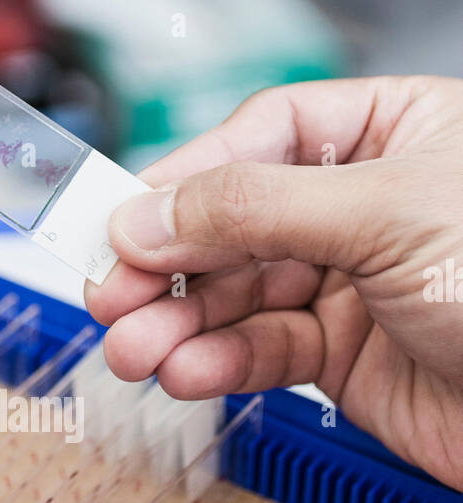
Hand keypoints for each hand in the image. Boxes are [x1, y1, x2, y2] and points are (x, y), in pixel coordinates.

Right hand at [88, 76, 462, 490]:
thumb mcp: (386, 214)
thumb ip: (256, 210)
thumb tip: (150, 213)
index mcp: (391, 133)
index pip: (261, 138)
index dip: (187, 178)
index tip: (123, 219)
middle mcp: (364, 204)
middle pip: (233, 222)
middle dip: (170, 264)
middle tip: (111, 295)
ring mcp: (351, 283)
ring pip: (237, 296)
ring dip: (180, 325)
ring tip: (134, 348)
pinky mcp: (344, 358)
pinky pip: (262, 352)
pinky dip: (218, 364)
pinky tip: (187, 369)